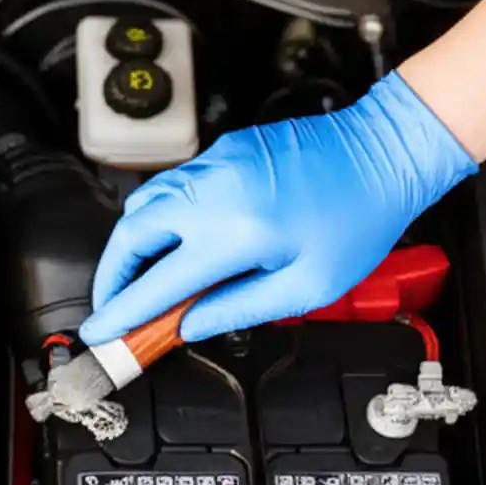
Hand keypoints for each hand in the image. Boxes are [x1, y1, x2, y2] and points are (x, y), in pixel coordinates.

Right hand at [78, 71, 477, 346]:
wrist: (384, 151)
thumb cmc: (359, 217)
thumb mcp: (307, 286)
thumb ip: (238, 308)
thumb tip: (192, 325)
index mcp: (235, 234)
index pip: (156, 284)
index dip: (121, 314)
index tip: (101, 333)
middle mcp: (213, 194)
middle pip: (130, 237)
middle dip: (111, 277)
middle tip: (113, 307)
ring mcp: (213, 167)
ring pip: (143, 206)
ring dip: (130, 245)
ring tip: (139, 279)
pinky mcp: (221, 153)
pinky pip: (171, 187)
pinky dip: (157, 217)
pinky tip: (174, 240)